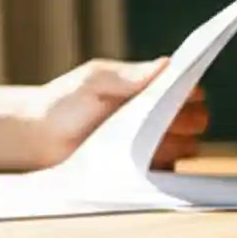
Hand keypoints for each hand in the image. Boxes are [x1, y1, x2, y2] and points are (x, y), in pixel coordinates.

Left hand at [27, 58, 208, 168]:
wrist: (39, 138)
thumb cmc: (64, 102)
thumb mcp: (93, 81)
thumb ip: (127, 75)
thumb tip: (167, 64)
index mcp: (149, 89)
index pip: (188, 89)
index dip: (193, 93)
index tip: (188, 96)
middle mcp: (155, 116)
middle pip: (196, 120)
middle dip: (189, 121)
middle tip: (169, 122)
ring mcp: (150, 145)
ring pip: (188, 148)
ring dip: (177, 146)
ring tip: (153, 143)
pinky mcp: (142, 171)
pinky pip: (167, 173)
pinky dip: (165, 169)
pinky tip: (147, 165)